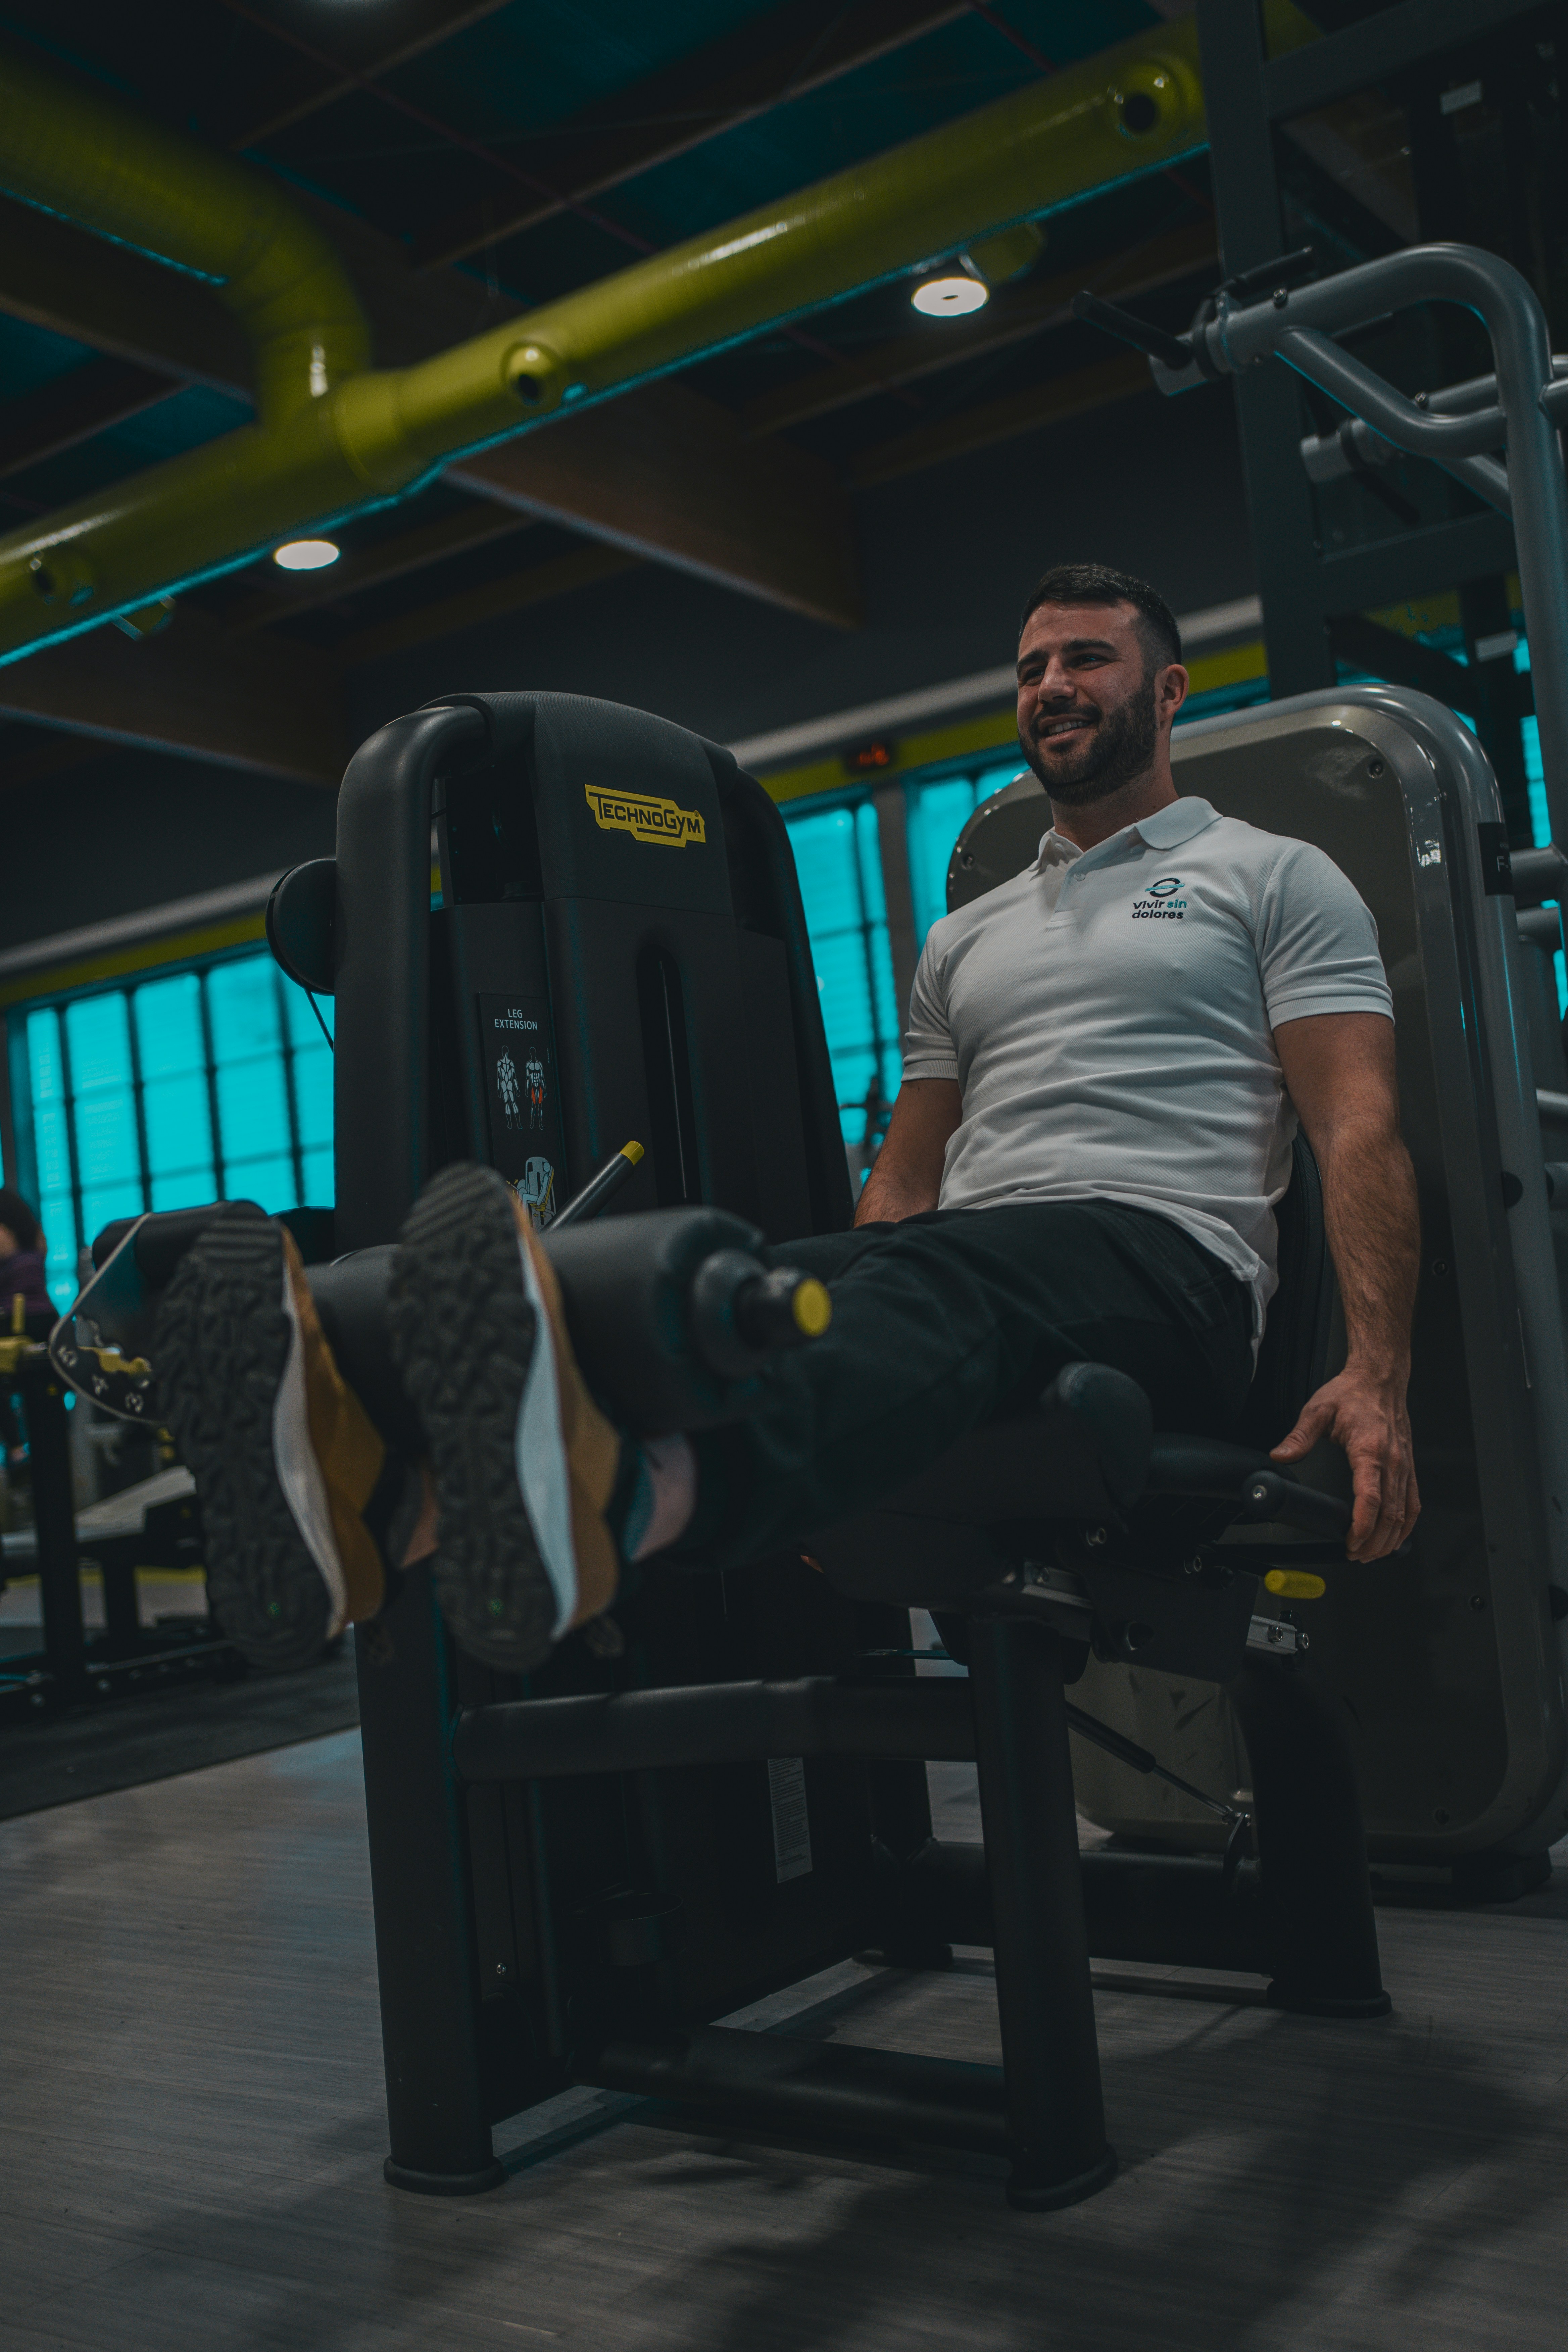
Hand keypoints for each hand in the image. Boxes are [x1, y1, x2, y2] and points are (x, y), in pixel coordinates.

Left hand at [1271, 1365, 1419, 1562]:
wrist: (1380, 1379)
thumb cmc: (1351, 1393)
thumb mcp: (1317, 1410)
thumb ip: (1299, 1436)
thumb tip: (1280, 1456)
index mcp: (1370, 1450)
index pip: (1370, 1498)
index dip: (1362, 1525)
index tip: (1350, 1542)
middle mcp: (1392, 1461)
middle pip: (1390, 1513)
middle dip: (1374, 1541)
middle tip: (1355, 1555)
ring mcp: (1404, 1465)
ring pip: (1404, 1513)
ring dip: (1390, 1538)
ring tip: (1371, 1553)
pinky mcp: (1409, 1467)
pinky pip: (1413, 1502)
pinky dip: (1406, 1524)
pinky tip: (1395, 1537)